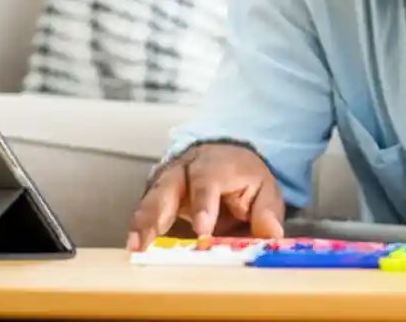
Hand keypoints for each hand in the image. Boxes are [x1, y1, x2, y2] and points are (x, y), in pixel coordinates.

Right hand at [126, 143, 285, 250]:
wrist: (225, 157)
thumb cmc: (244, 178)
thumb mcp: (265, 189)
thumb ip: (267, 211)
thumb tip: (271, 234)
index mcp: (216, 165)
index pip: (207, 181)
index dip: (203, 205)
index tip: (202, 231)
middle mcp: (186, 170)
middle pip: (168, 187)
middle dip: (158, 213)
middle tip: (150, 239)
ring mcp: (168, 182)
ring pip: (151, 199)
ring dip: (142, 223)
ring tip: (135, 247)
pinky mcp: (158, 196)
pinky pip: (145, 212)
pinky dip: (139, 229)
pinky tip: (134, 247)